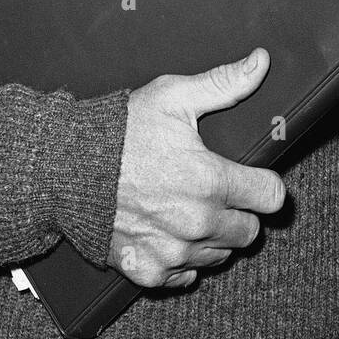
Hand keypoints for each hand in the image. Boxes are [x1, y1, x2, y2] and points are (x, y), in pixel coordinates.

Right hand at [108, 47, 284, 289]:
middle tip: (213, 190)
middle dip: (239, 210)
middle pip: (250, 231)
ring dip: (212, 234)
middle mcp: (197, 223)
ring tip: (185, 205)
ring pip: (220, 254)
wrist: (66, 168)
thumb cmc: (119, 133)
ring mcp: (174, 251)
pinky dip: (182, 256)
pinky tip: (166, 228)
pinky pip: (186, 275)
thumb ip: (223, 83)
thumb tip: (260, 63)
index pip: (272, 197)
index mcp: (210, 181)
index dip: (264, 183)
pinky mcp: (151, 271)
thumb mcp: (173, 97)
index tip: (251, 177)